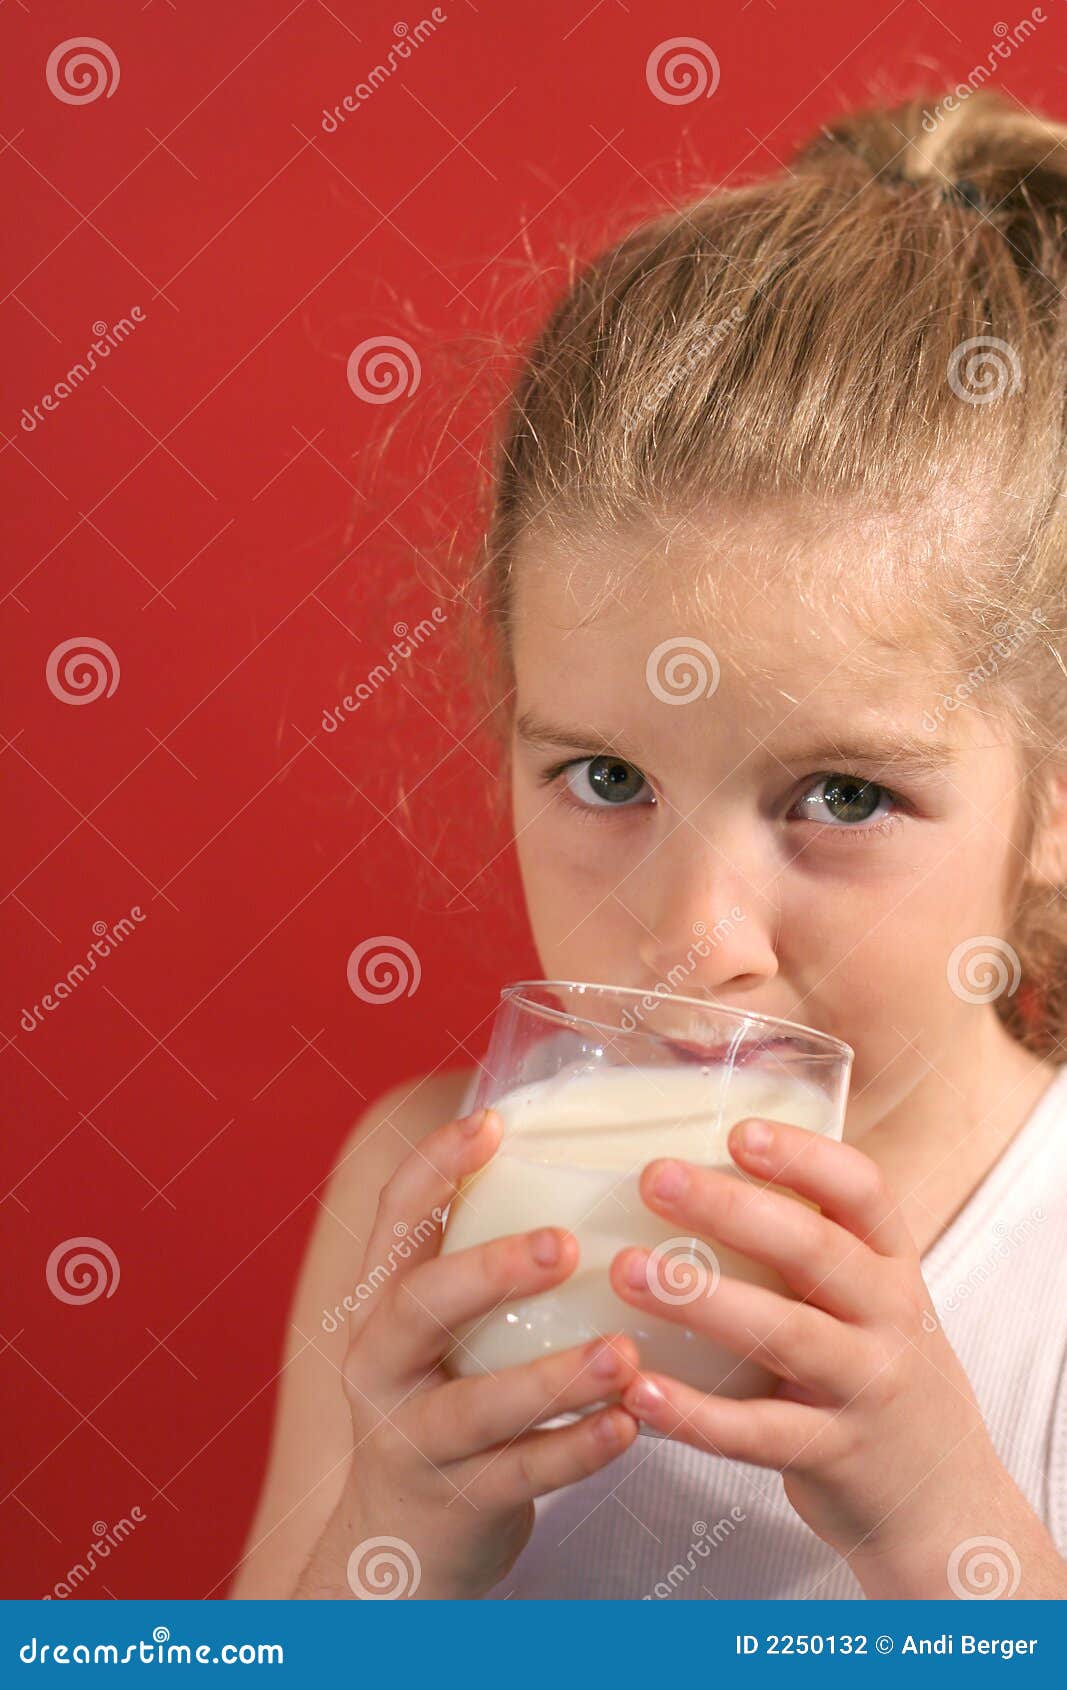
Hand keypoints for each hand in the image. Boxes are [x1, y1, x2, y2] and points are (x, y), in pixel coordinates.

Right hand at [302, 1106, 639, 1600]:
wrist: (402, 1543)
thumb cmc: (447, 1402)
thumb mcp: (440, 1330)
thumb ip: (483, 1261)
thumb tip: (583, 1159)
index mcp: (381, 1302)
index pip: (397, 1218)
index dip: (436, 1165)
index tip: (493, 1122)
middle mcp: (383, 1363)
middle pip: (421, 1306)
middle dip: (490, 1270)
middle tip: (563, 1245)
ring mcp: (414, 1439)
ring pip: (477, 1407)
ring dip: (553, 1377)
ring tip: (621, 1351)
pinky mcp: (458, 1503)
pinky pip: (523, 1476)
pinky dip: (578, 1450)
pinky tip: (631, 1424)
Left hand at [607, 1116, 1066, 1597]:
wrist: (945, 1500)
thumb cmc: (880, 1372)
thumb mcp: (873, 1301)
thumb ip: (811, 1248)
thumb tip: (696, 1175)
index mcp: (893, 1265)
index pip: (863, 1191)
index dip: (803, 1156)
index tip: (737, 1132)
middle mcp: (889, 1318)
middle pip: (813, 1251)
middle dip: (730, 1209)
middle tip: (655, 1179)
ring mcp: (865, 1388)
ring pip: (784, 1334)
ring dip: (701, 1299)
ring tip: (628, 1271)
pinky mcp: (834, 1456)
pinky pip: (758, 1432)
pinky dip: (696, 1414)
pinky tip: (639, 1391)